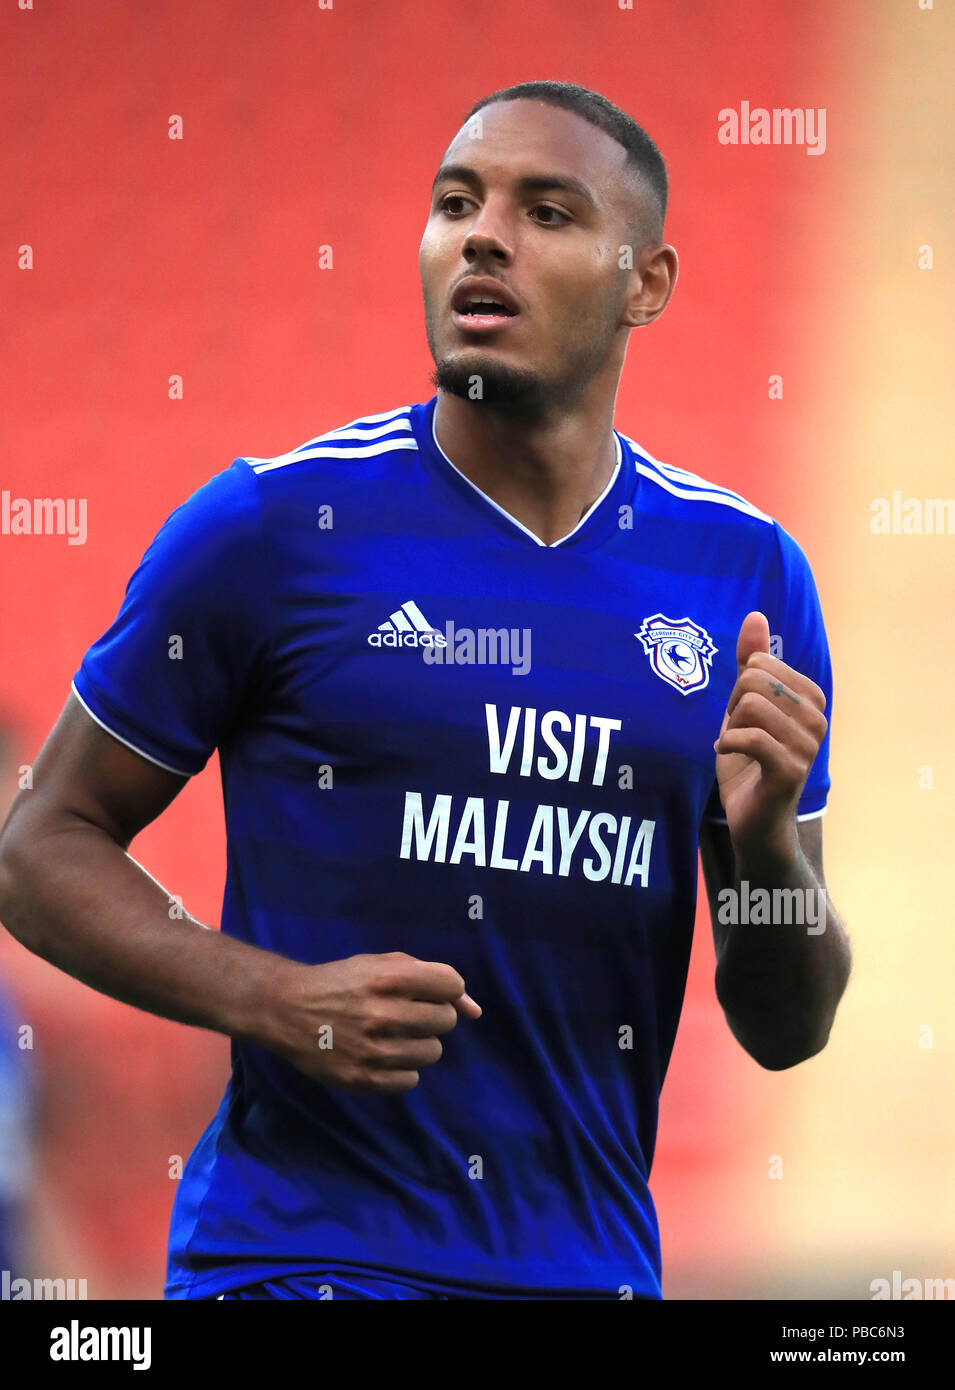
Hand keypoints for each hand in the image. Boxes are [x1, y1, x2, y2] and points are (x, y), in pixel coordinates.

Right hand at [269, 951, 480, 1092]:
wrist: (287, 1010)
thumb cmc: (343, 982)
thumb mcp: (383, 965)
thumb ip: (432, 978)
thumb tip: (475, 1011)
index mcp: (389, 978)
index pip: (451, 985)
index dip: (443, 989)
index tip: (424, 992)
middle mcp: (384, 1014)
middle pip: (445, 1020)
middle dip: (431, 1015)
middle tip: (404, 1013)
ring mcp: (374, 1051)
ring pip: (433, 1053)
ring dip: (418, 1043)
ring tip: (391, 1035)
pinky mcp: (364, 1079)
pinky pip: (411, 1079)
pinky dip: (401, 1068)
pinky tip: (380, 1055)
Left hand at [713, 612, 827, 868]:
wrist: (754, 820)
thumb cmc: (749, 762)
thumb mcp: (745, 706)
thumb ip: (751, 661)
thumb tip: (755, 615)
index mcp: (812, 698)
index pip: (761, 661)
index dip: (739, 685)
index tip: (741, 712)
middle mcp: (818, 719)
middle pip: (755, 679)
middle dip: (732, 703)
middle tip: (735, 729)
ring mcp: (808, 746)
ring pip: (751, 705)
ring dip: (730, 726)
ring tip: (733, 744)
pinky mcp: (791, 770)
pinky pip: (750, 737)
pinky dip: (726, 743)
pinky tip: (725, 754)